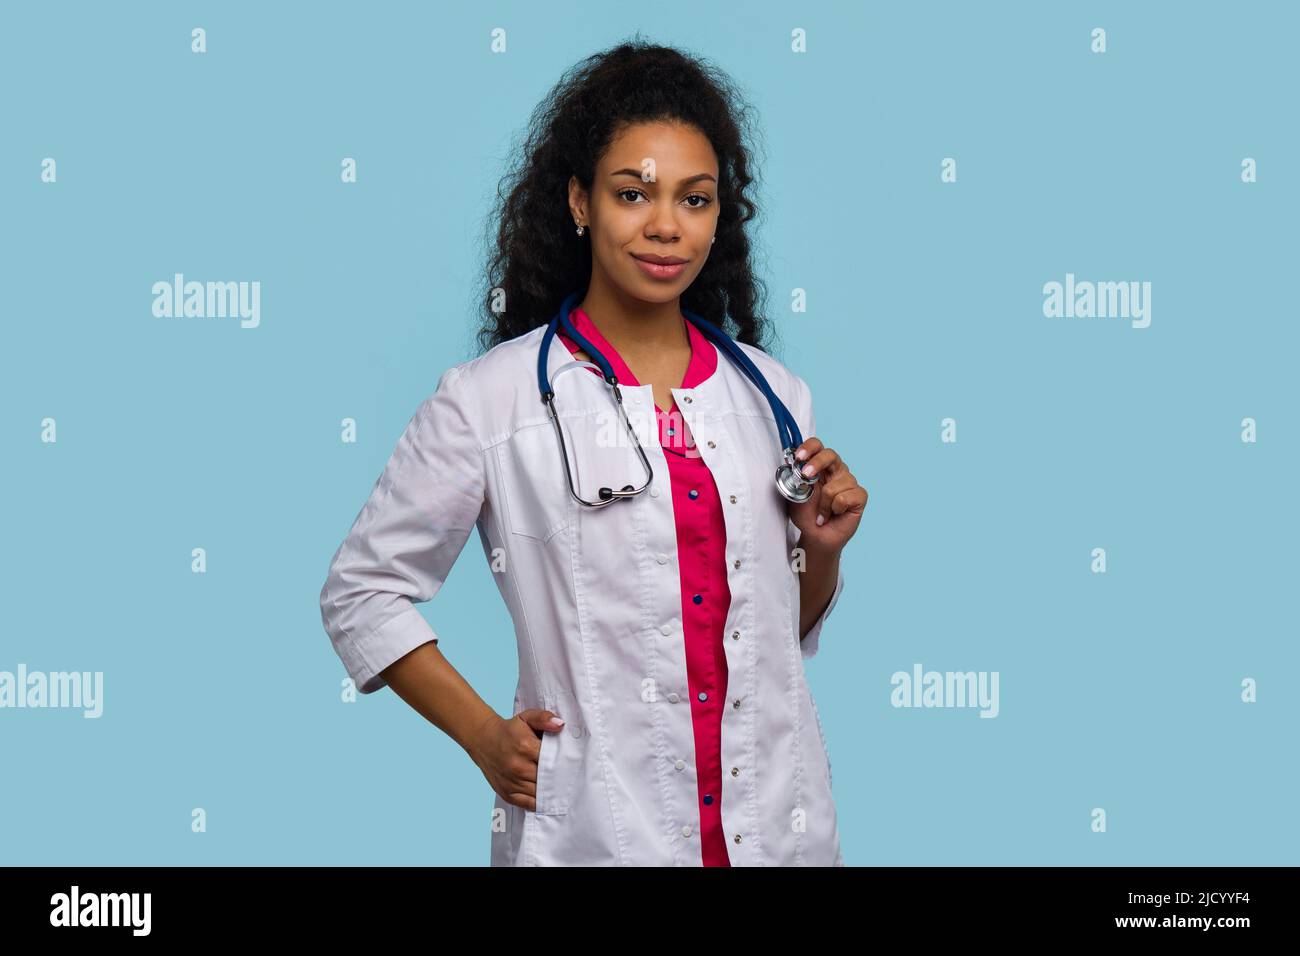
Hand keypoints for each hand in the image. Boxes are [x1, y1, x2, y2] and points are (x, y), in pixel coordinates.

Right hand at [466, 709, 565, 811]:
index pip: (553, 759)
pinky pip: (529, 804)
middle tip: (569, 778)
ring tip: (560, 787)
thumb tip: (560, 724)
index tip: (572, 763)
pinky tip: (546, 797)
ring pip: (540, 794)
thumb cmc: (509, 730)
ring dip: (551, 792)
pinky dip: (539, 802)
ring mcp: (512, 782)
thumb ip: (544, 718)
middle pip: (548, 779)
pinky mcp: (507, 793)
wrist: (483, 740)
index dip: (564, 762)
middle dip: (559, 778)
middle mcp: (518, 767)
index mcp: (525, 747)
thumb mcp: (526, 718)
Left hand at [786, 436, 866, 552]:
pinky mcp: (859, 496)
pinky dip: (835, 509)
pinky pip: (844, 498)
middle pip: (830, 455)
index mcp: (820, 466)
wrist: (815, 536)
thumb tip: (793, 464)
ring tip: (822, 513)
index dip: (809, 448)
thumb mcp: (795, 494)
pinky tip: (834, 514)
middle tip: (807, 475)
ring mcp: (849, 482)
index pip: (818, 446)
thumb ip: (796, 478)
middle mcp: (836, 470)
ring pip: (834, 486)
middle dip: (817, 463)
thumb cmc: (806, 514)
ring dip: (823, 504)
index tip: (799, 457)